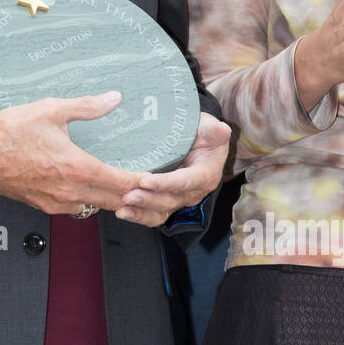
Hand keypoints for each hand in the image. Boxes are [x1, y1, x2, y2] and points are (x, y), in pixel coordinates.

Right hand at [0, 91, 155, 215]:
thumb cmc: (8, 133)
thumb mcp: (50, 110)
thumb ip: (87, 107)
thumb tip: (114, 98)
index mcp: (76, 169)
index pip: (123, 184)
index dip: (146, 184)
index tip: (160, 178)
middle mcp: (70, 193)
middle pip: (116, 202)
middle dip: (136, 196)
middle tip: (153, 186)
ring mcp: (56, 203)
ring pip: (97, 207)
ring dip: (115, 199)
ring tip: (129, 186)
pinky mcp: (44, 207)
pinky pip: (78, 207)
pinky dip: (92, 200)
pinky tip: (95, 185)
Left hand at [114, 111, 231, 225]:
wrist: (197, 142)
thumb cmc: (202, 133)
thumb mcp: (210, 128)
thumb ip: (214, 131)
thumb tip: (221, 129)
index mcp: (205, 175)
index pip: (185, 181)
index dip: (166, 183)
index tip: (146, 180)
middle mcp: (193, 192)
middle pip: (170, 200)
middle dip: (148, 199)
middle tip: (128, 194)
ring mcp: (179, 200)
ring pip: (161, 211)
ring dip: (141, 211)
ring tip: (122, 207)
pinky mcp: (167, 203)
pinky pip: (154, 215)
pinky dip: (138, 216)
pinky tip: (122, 212)